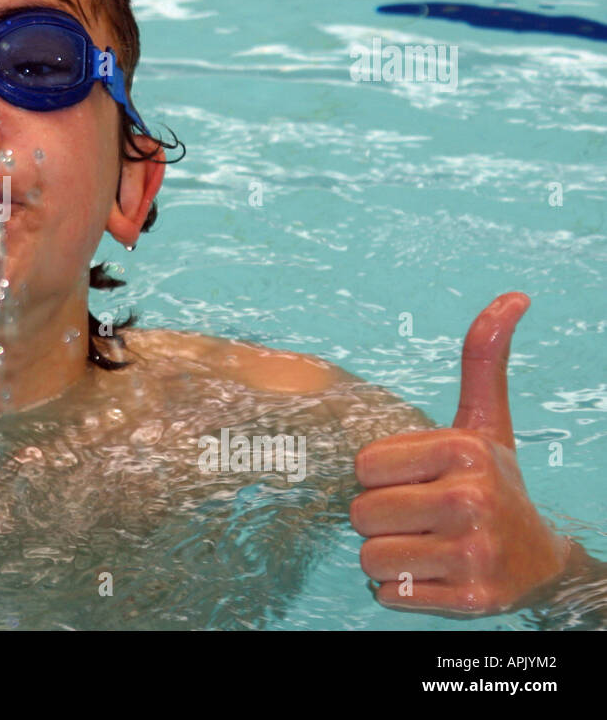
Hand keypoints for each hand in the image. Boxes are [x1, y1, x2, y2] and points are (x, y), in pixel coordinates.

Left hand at [350, 292, 570, 615]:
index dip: (381, 477)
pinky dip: (401, 590)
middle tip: (419, 517)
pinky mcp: (471, 601)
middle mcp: (472, 499)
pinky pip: (389, 594)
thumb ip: (482, 359)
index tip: (418, 480)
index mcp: (464, 449)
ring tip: (425, 545)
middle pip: (361, 514)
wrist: (538, 561)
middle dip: (380, 519)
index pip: (363, 467)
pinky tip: (434, 575)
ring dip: (386, 556)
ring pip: (370, 557)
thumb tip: (512, 298)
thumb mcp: (486, 421)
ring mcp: (474, 553)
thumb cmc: (494, 481)